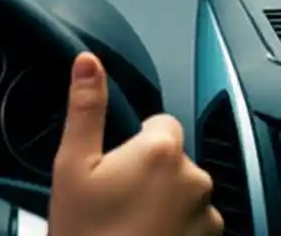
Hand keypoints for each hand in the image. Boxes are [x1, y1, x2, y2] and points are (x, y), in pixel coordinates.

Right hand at [48, 53, 222, 235]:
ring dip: (164, 203)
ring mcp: (207, 215)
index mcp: (161, 151)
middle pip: (173, 159)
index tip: (114, 169)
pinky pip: (195, 224)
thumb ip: (86, 109)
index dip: (134, 143)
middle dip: (149, 174)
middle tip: (116, 202)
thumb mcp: (72, 168)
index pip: (160, 123)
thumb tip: (88, 62)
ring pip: (184, 193)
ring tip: (130, 226)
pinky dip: (176, 230)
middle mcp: (194, 178)